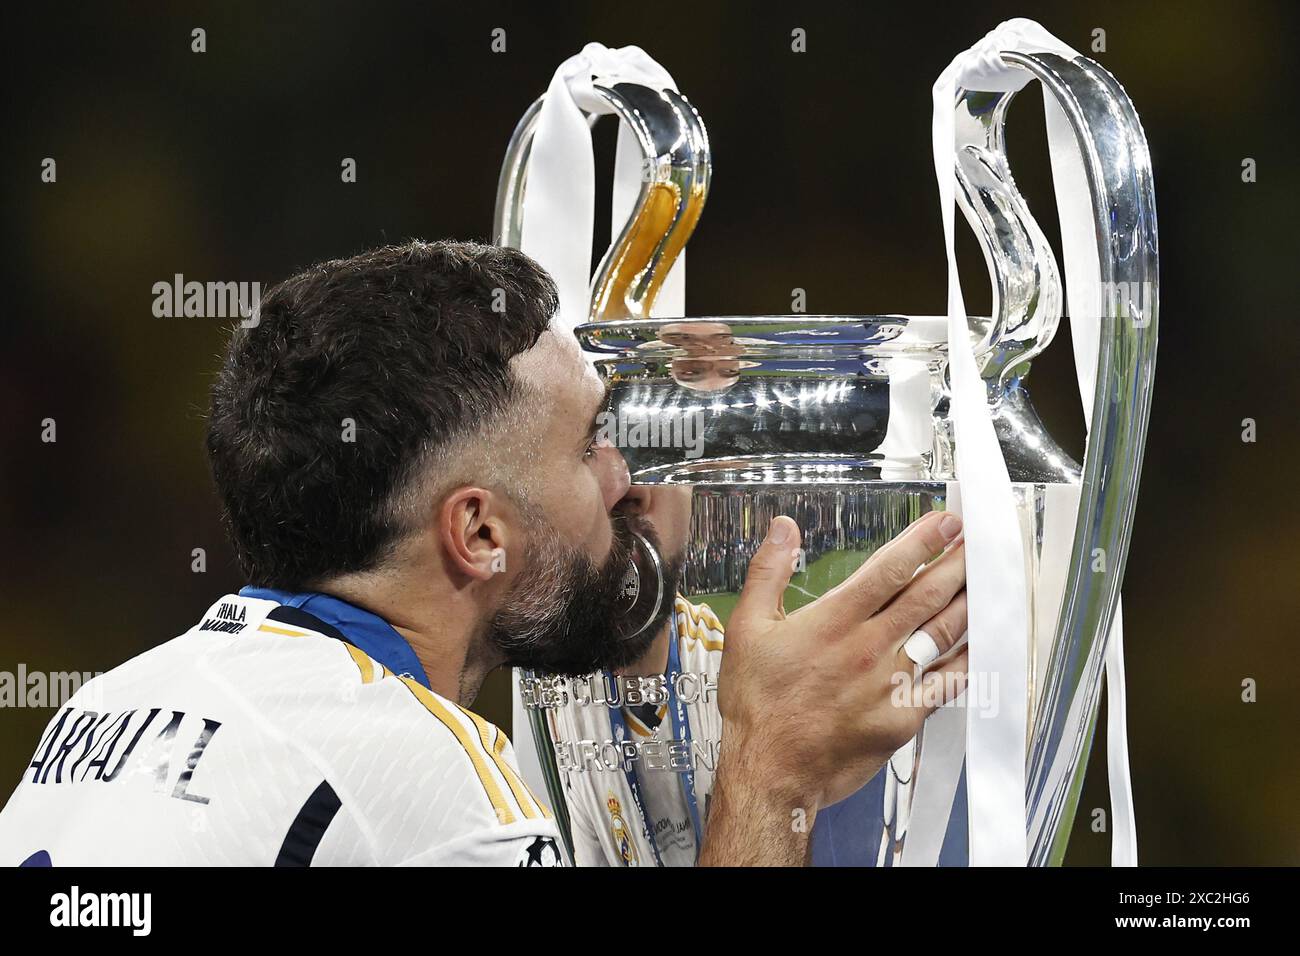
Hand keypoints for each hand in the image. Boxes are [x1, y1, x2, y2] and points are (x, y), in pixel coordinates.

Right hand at [717, 511, 969, 817]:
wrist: (769, 770)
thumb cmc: (756, 703)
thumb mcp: (746, 627)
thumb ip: (768, 572)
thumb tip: (783, 528)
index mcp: (833, 620)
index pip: (890, 569)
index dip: (924, 541)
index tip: (946, 523)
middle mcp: (868, 647)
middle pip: (926, 595)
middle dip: (957, 563)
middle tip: (977, 542)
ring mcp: (890, 684)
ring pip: (943, 634)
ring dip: (968, 603)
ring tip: (985, 581)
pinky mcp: (902, 718)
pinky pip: (946, 684)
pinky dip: (967, 661)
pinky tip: (979, 644)